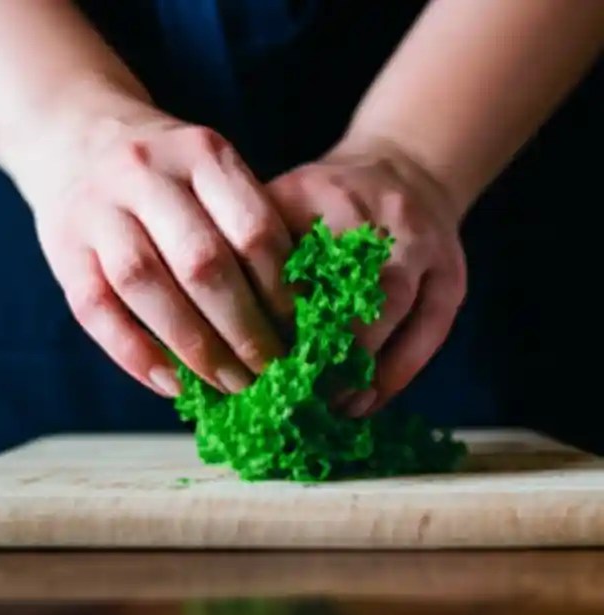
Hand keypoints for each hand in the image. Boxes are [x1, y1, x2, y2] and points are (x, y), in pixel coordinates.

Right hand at [23, 109, 292, 396]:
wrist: (76, 137)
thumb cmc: (165, 172)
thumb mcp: (210, 171)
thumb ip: (245, 223)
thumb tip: (296, 318)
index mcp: (199, 152)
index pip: (252, 228)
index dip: (282, 291)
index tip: (303, 334)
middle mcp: (144, 173)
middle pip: (201, 262)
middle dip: (243, 330)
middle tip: (271, 373)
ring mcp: (96, 210)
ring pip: (145, 285)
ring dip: (193, 346)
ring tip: (229, 384)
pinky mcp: (62, 249)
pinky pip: (97, 310)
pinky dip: (136, 354)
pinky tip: (172, 383)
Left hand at [267, 137, 466, 415]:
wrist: (402, 172)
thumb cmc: (318, 207)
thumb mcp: (275, 207)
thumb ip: (242, 258)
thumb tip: (198, 335)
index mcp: (315, 193)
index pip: (284, 256)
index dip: (267, 312)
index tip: (244, 359)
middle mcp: (375, 213)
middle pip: (346, 282)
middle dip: (316, 346)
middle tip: (286, 394)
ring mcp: (422, 243)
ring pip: (392, 307)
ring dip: (357, 366)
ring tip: (325, 407)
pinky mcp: (451, 276)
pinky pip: (428, 333)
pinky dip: (395, 374)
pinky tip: (363, 403)